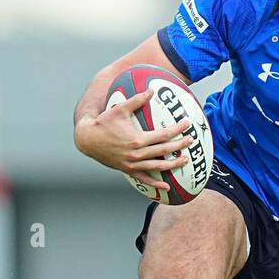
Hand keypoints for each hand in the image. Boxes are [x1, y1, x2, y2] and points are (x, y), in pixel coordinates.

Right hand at [73, 87, 192, 189]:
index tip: (187, 124)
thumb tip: (151, 90)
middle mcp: (137, 154)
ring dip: (173, 164)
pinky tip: (166, 187)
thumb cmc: (103, 123)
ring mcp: (133, 164)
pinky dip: (156, 184)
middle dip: (180, 145)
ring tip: (185, 160)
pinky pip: (145, 179)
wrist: (88, 140)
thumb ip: (137, 100)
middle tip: (191, 140)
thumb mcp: (120, 109)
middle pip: (165, 150)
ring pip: (158, 166)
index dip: (177, 129)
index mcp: (137, 139)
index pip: (163, 135)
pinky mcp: (128, 170)